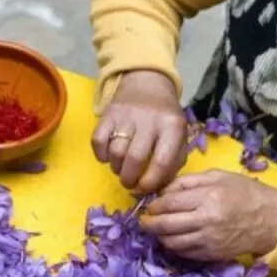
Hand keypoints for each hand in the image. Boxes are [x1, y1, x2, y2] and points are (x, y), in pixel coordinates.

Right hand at [92, 70, 187, 193]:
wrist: (146, 87)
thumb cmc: (164, 119)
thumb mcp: (179, 136)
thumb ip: (173, 162)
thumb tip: (157, 187)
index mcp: (172, 126)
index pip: (162, 161)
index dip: (150, 182)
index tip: (143, 189)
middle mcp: (149, 120)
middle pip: (135, 159)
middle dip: (129, 179)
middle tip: (129, 183)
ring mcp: (126, 116)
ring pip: (115, 152)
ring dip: (116, 168)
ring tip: (121, 168)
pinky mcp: (107, 115)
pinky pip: (98, 142)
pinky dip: (100, 156)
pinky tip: (108, 156)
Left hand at [141, 170, 276, 260]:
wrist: (271, 218)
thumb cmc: (243, 193)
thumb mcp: (217, 176)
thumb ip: (187, 181)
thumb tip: (161, 191)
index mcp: (207, 197)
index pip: (168, 204)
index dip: (153, 206)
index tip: (149, 207)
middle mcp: (206, 220)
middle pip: (165, 225)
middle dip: (148, 224)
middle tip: (144, 222)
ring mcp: (208, 240)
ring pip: (171, 242)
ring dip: (159, 237)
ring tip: (157, 231)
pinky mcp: (212, 254)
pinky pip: (184, 253)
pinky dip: (173, 246)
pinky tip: (173, 239)